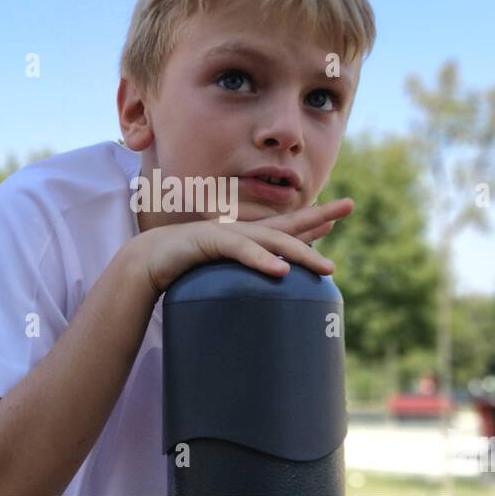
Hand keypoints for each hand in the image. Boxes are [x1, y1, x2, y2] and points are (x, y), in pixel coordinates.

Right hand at [127, 198, 353, 296]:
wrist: (144, 264)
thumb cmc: (182, 271)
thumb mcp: (221, 275)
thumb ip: (242, 278)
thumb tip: (266, 290)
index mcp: (246, 238)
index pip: (286, 226)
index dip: (314, 217)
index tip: (341, 211)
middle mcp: (241, 232)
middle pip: (287, 225)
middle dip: (319, 215)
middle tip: (350, 206)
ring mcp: (226, 235)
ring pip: (271, 241)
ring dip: (301, 252)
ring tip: (327, 267)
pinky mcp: (208, 242)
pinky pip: (240, 251)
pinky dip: (260, 260)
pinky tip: (279, 272)